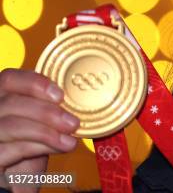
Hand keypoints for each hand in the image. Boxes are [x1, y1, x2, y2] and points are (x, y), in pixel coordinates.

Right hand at [0, 69, 79, 192]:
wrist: (15, 186)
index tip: (60, 95)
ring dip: (47, 131)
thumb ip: (48, 110)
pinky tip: (61, 147)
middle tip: (73, 123)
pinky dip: (41, 147)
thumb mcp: (39, 126)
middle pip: (10, 102)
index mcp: (0, 99)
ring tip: (70, 139)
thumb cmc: (26, 152)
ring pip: (12, 125)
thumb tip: (76, 102)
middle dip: (47, 111)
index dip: (34, 82)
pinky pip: (13, 149)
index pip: (8, 79)